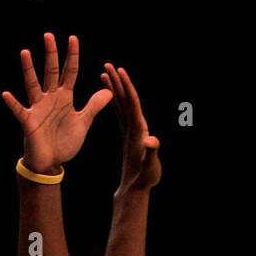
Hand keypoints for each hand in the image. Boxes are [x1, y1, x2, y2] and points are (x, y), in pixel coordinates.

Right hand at [3, 33, 111, 173]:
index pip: (69, 72)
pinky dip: (13, 103)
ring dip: (29, 70)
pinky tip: (6, 94)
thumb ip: (94, 106)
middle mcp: (50, 98)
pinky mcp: (29, 122)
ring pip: (33, 85)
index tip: (73, 38)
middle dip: (51, 55)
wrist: (52, 162)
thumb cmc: (64, 142)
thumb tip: (109, 91)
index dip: (72, 56)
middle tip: (49, 35)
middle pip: (51, 72)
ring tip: (25, 52)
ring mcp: (38, 108)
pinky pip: (20, 111)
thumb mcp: (82, 123)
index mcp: (64, 98)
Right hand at [101, 63, 161, 193]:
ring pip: (121, 104)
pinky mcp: (127, 136)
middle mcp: (138, 127)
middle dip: (118, 81)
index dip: (126, 86)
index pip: (133, 103)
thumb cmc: (145, 181)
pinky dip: (113, 103)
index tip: (118, 70)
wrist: (138, 190)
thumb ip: (152, 153)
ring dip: (114, 89)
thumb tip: (152, 140)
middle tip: (107, 65)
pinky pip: (119, 114)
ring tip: (104, 74)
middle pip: (126, 99)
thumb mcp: (150, 167)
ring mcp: (132, 131)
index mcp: (140, 130)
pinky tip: (107, 96)